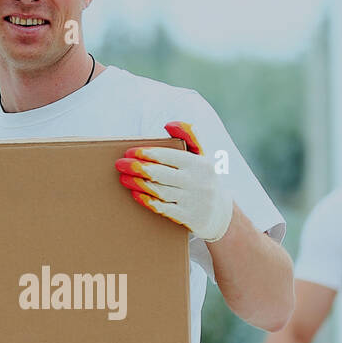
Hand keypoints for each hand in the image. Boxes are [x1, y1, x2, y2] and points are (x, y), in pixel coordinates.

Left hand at [115, 121, 233, 241]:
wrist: (221, 214)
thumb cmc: (204, 179)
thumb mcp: (202, 157)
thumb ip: (189, 137)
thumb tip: (169, 124)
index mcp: (200, 164)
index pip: (169, 156)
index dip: (148, 154)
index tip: (130, 152)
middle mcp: (198, 182)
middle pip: (161, 174)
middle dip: (138, 168)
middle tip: (120, 164)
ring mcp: (194, 201)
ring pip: (160, 191)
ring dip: (138, 184)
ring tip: (123, 179)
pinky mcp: (190, 218)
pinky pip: (164, 209)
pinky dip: (148, 201)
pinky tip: (135, 195)